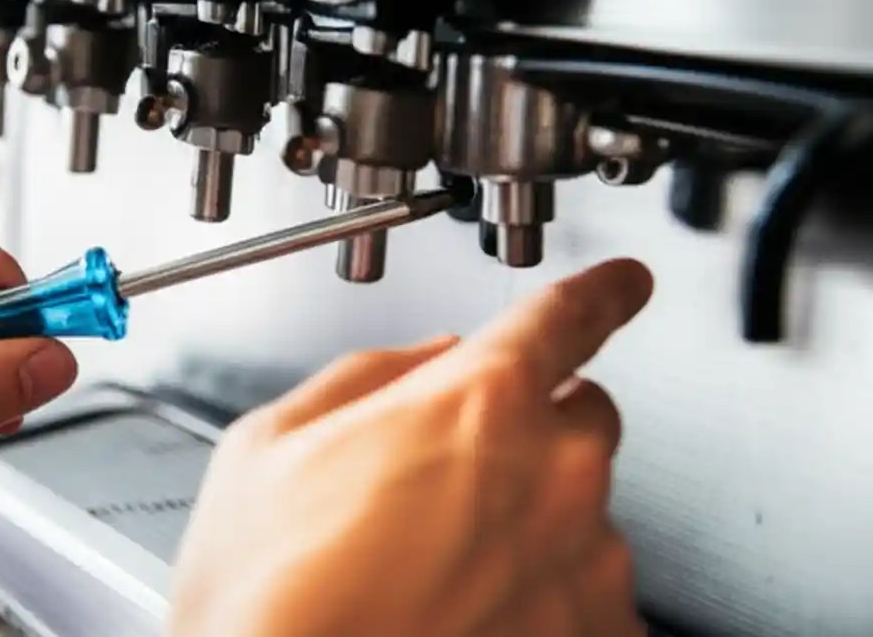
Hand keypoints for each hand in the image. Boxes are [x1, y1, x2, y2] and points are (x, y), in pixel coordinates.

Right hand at [171, 260, 652, 636]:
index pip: (567, 318)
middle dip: (528, 433)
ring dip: (530, 526)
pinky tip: (463, 618)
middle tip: (446, 484)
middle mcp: (554, 479)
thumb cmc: (267, 603)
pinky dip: (543, 601)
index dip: (599, 293)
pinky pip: (588, 596)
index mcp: (478, 405)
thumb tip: (426, 359)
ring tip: (435, 573)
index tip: (621, 286)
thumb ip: (367, 376)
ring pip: (582, 515)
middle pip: (581, 419)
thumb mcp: (268, 445)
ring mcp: (585, 570)